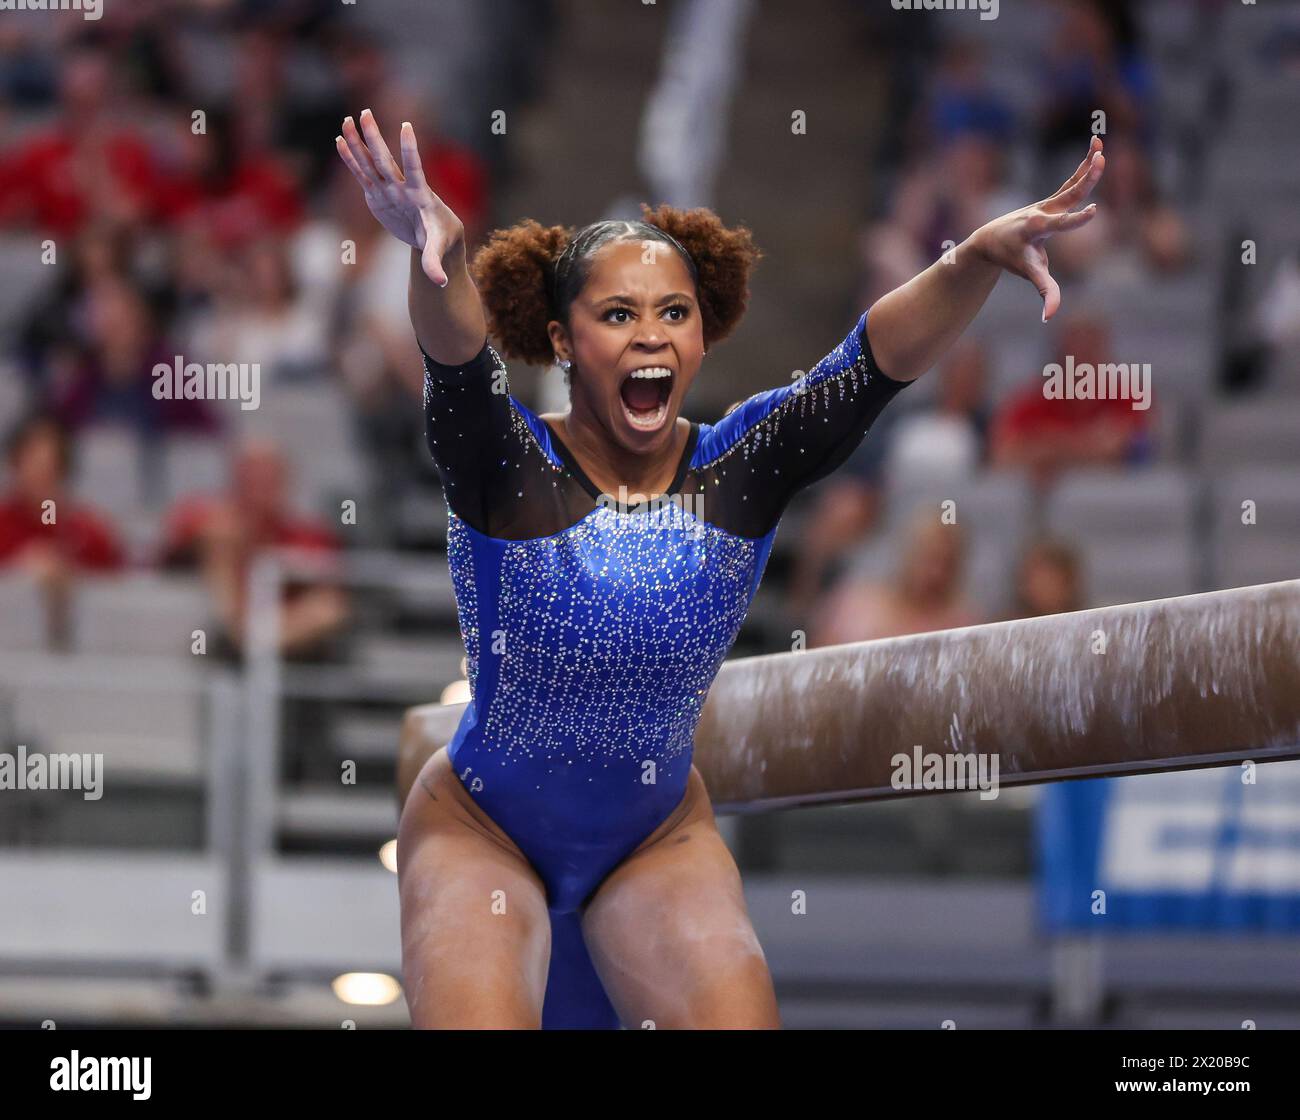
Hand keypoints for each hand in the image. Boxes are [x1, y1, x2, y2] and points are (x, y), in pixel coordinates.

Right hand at [335, 109, 463, 286]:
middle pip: (385, 160)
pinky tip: (340, 141)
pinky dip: (351, 158)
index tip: (407, 127)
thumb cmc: (440, 237)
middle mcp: (402, 187)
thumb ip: (435, 263)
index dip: (411, 150)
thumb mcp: (438, 249)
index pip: (415, 168)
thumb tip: (440, 283)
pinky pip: (362, 173)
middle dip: (375, 138)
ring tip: (347, 119)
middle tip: (365, 113)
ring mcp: (388, 189)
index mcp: (419, 195)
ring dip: (359, 142)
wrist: (434, 235)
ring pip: (370, 162)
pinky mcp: (377, 195)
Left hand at [970, 136, 1105, 321]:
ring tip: (1101, 145)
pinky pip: (1071, 182)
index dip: (1075, 220)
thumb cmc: (1011, 258)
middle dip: (1084, 181)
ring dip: (1086, 165)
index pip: (1059, 224)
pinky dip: (1084, 167)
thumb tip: (1049, 318)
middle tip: (1100, 162)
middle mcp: (1042, 212)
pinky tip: (1098, 149)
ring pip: (1070, 183)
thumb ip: (1044, 292)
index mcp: (1036, 230)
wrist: (990, 239)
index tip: (1093, 211)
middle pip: (1067, 196)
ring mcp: (1047, 204)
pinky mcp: (1052, 200)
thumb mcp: (1028, 274)